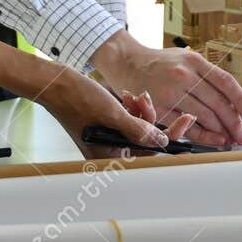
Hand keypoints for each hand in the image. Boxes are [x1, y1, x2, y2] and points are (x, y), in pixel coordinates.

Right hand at [35, 64, 176, 155]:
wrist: (56, 83)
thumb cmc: (77, 99)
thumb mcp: (112, 114)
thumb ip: (138, 130)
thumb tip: (162, 141)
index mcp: (109, 157)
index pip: (149, 154)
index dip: (170, 138)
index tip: (185, 120)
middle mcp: (110, 152)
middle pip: (146, 141)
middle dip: (152, 120)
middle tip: (155, 101)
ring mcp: (109, 139)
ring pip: (139, 128)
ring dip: (142, 111)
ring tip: (133, 96)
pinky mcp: (108, 126)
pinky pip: (129, 120)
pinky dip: (132, 108)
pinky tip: (126, 96)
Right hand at [92, 32, 241, 146]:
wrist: (127, 62)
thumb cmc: (160, 64)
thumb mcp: (186, 59)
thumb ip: (207, 77)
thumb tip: (234, 104)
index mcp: (194, 61)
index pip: (226, 83)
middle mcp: (184, 75)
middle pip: (218, 103)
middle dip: (235, 123)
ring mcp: (170, 92)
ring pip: (205, 116)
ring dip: (222, 131)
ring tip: (232, 139)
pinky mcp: (159, 107)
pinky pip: (186, 126)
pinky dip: (203, 136)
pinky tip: (215, 140)